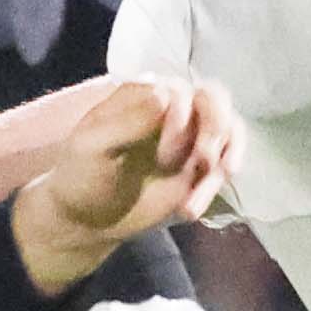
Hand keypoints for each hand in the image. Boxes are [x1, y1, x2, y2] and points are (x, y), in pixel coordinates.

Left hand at [13, 74, 241, 285]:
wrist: (85, 219)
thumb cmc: (81, 175)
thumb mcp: (93, 146)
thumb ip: (128, 120)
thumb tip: (166, 94)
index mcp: (144, 95)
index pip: (181, 91)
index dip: (182, 120)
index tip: (163, 158)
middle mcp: (172, 109)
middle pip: (215, 99)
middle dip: (217, 128)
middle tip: (205, 162)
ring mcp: (189, 138)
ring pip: (229, 129)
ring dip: (227, 156)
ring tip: (206, 187)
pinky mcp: (199, 168)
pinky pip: (223, 165)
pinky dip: (214, 187)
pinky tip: (189, 210)